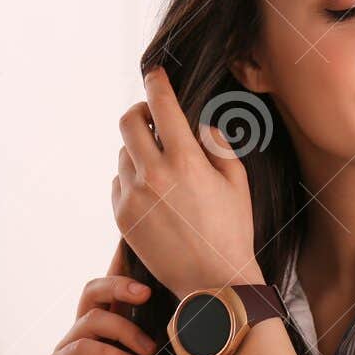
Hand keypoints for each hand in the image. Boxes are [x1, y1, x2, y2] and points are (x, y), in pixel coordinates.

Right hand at [42, 241, 159, 354]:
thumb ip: (168, 335)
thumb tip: (202, 304)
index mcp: (108, 327)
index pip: (113, 285)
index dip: (121, 262)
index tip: (138, 241)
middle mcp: (84, 334)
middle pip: (94, 289)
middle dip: (120, 283)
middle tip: (147, 292)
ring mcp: (68, 351)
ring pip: (89, 317)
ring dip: (123, 329)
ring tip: (146, 351)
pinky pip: (79, 347)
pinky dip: (107, 352)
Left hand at [112, 67, 262, 296]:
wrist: (211, 281)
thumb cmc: (231, 230)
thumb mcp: (237, 181)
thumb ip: (217, 144)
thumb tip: (198, 125)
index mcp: (185, 161)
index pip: (162, 106)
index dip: (156, 82)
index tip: (154, 73)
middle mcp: (154, 175)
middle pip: (128, 122)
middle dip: (139, 113)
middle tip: (152, 119)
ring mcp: (134, 196)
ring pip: (123, 154)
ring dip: (138, 150)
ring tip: (160, 166)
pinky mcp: (122, 216)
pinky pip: (118, 182)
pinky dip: (131, 179)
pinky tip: (152, 192)